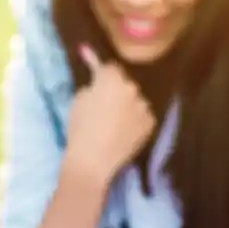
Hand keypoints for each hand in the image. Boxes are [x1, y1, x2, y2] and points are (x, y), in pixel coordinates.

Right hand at [63, 45, 156, 184]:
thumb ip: (91, 87)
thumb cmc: (80, 129)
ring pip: (135, 101)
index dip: (104, 73)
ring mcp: (144, 105)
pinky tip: (125, 133)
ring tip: (116, 124)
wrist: (93, 160)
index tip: (98, 79)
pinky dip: (135, 122)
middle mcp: (132, 87)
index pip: (110, 67)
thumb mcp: (77, 101)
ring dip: (128, 106)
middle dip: (117, 91)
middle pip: (125, 84)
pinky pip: (142, 117)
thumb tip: (98, 86)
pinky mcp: (151, 123)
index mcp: (112, 79)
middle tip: (106, 106)